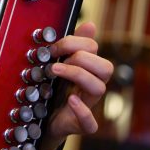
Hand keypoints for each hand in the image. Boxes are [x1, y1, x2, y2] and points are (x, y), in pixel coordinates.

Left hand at [40, 21, 113, 149]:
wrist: (44, 119)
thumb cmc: (55, 89)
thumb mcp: (61, 65)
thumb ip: (73, 45)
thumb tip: (90, 24)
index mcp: (87, 70)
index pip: (95, 50)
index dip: (76, 43)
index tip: (54, 47)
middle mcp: (91, 86)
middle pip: (106, 67)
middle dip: (81, 58)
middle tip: (57, 61)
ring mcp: (88, 105)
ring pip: (100, 88)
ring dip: (77, 75)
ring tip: (55, 71)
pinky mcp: (81, 124)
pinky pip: (91, 123)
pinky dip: (82, 111)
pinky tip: (71, 100)